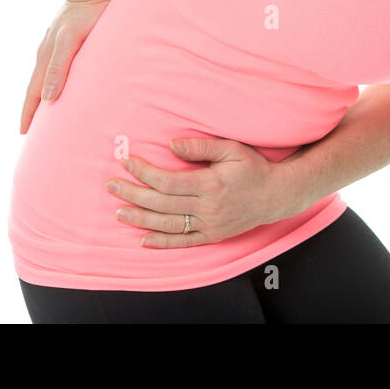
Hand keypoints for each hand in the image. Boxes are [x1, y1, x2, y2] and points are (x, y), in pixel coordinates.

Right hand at [19, 0, 116, 133]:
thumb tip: (47, 99)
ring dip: (42, 95)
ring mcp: (54, 44)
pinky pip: (55, 65)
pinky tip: (60, 82)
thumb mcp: (71, 41)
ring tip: (43, 111)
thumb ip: (59, 67)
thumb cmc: (87, 14)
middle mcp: (46, 52)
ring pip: (45, 76)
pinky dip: (53, 80)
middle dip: (32, 108)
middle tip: (30, 130)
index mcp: (46, 56)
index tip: (23, 133)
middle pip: (36, 86)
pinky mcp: (65, 38)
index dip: (29, 113)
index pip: (34, 92)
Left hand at [106, 138, 302, 246]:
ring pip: (168, 225)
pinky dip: (162, 243)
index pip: (168, 181)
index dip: (144, 172)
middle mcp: (208, 207)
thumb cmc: (254, 168)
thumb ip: (201, 147)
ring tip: (119, 212)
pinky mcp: (213, 235)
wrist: (277, 195)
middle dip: (133, 194)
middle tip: (112, 185)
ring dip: (141, 219)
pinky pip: (184, 242)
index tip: (127, 162)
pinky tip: (144, 240)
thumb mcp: (232, 149)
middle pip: (162, 203)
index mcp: (210, 184)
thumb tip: (171, 145)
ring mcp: (210, 224)